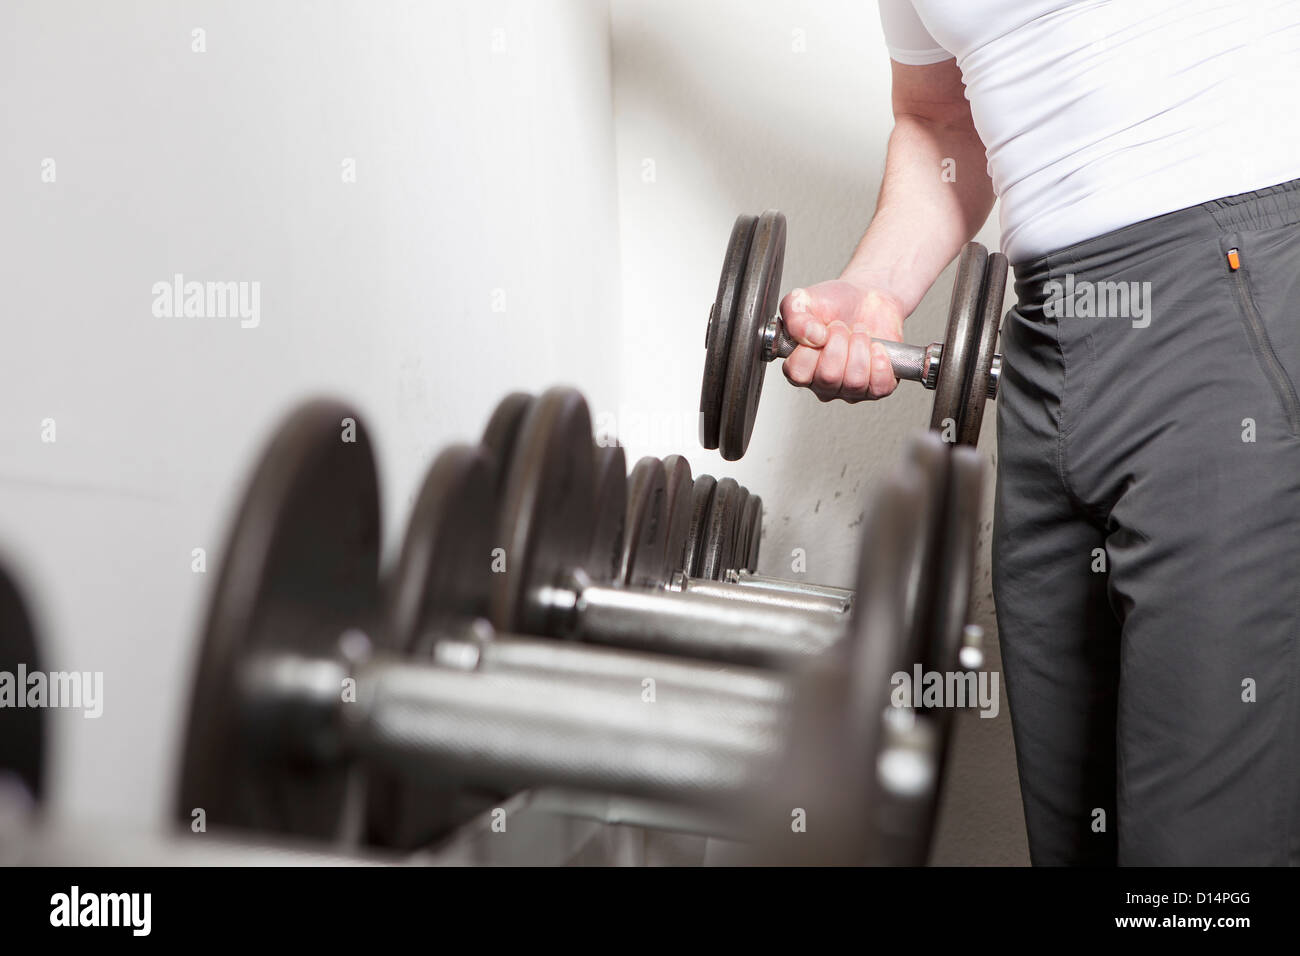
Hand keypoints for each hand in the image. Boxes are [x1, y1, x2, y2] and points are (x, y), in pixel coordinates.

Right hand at [780, 280, 906, 402]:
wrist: (866, 298)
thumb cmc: (832, 304)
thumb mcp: (803, 299)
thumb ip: (795, 316)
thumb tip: (811, 336)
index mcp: (799, 367)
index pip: (798, 373)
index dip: (811, 348)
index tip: (821, 329)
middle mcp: (822, 383)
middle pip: (829, 377)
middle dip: (839, 341)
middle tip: (842, 326)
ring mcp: (849, 389)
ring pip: (855, 381)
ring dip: (860, 347)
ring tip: (859, 332)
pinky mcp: (876, 387)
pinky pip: (880, 387)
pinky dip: (881, 363)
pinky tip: (876, 347)